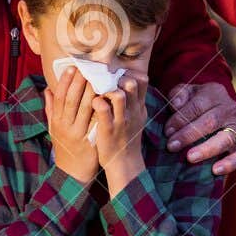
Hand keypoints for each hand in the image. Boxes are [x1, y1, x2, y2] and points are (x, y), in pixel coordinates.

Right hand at [46, 66, 99, 184]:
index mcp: (56, 121)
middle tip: (87, 67)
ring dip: (92, 92)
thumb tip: (47, 89)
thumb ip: (51, 109)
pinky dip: (101, 109)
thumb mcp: (53, 129)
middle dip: (79, 82)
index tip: (71, 67)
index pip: (60, 97)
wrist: (73, 172)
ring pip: (85, 109)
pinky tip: (107, 97)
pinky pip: (96, 121)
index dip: (65, 82)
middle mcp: (65, 127)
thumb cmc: (65, 146)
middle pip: (72, 100)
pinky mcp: (90, 141)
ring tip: (99, 77)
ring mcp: (77, 134)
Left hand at [93, 78, 148, 195]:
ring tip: (99, 90)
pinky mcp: (108, 129)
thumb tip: (126, 80)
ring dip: (107, 88)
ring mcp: (121, 120)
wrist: (125, 163)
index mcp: (139, 107)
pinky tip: (93, 102)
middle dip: (118, 76)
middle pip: (132, 83)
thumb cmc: (126, 137)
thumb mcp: (137, 117)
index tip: (117, 73)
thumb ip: (133, 100)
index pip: (142, 80)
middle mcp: (133, 111)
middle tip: (106, 79)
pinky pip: (103, 110)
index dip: (129, 72)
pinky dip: (97, 102)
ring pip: (119, 95)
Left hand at [165, 81, 235, 175]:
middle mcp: (229, 109)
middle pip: (211, 121)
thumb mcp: (186, 93)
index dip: (181, 118)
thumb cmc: (194, 102)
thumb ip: (179, 95)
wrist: (214, 109)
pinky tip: (215, 171)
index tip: (167, 131)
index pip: (198, 105)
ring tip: (190, 158)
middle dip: (189, 135)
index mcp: (215, 93)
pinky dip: (229, 164)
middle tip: (172, 146)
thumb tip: (175, 105)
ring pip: (225, 138)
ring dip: (207, 149)